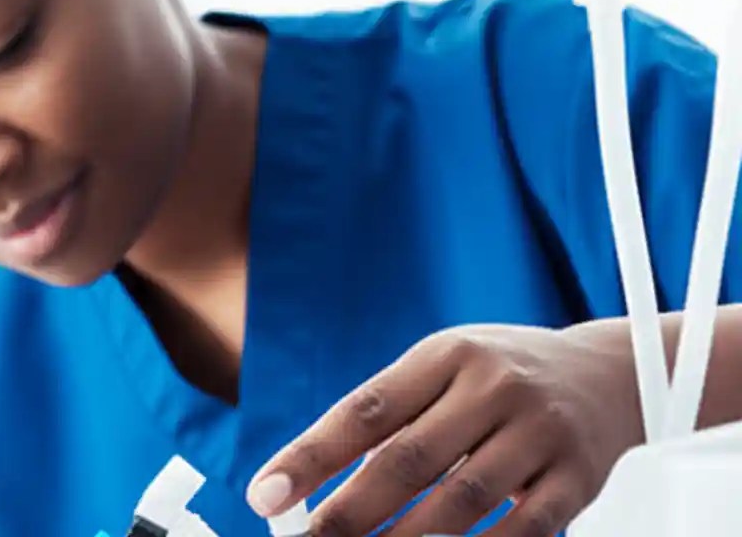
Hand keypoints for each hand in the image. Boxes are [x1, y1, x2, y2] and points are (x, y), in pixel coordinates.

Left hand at [246, 323, 645, 536]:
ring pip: (461, 501)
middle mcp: (493, 386)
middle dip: (349, 513)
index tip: (264, 495)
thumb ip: (388, 417)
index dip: (310, 457)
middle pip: (408, 461)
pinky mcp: (578, 477)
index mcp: (445, 355)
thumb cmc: (499, 377)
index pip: (364, 411)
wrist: (610, 372)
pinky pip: (522, 531)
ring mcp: (539, 432)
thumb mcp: (443, 369)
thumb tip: (308, 480)